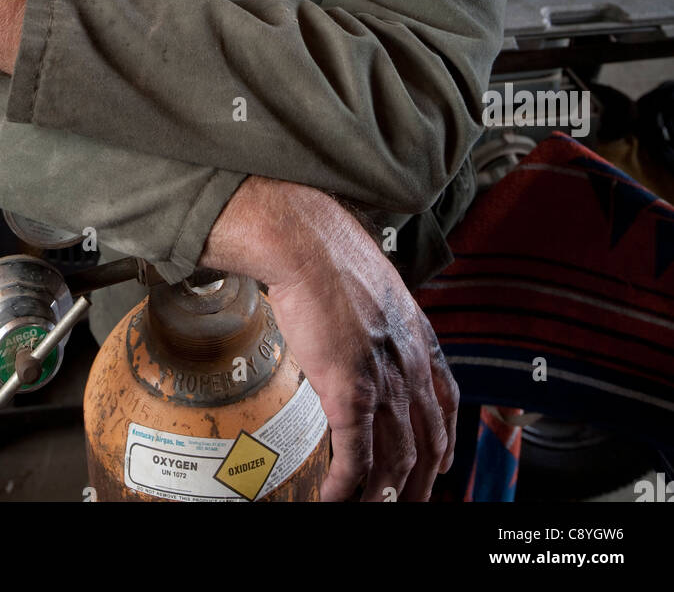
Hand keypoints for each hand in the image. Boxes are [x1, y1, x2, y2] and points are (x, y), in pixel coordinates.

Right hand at [267, 229, 458, 501]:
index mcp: (419, 336)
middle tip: (408, 501)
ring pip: (396, 461)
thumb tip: (362, 329)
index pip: (448, 402)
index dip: (445, 440)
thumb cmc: (331, 256)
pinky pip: (356, 460)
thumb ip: (379, 318)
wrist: (308, 246)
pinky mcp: (350, 394)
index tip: (440, 461)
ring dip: (385, 495)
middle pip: (428, 442)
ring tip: (371, 510)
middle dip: (420, 481)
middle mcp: (411, 364)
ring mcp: (384, 383)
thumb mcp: (375, 286)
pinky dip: (346, 488)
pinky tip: (335, 499)